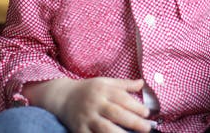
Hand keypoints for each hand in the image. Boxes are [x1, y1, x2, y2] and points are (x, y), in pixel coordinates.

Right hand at [26, 77, 151, 132]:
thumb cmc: (88, 89)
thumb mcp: (105, 82)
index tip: (147, 113)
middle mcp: (95, 103)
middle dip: (132, 121)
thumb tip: (142, 83)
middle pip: (116, 113)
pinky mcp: (79, 129)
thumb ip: (124, 84)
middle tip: (146, 128)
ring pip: (104, 128)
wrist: (62, 97)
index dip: (135, 106)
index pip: (122, 98)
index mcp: (103, 90)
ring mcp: (86, 117)